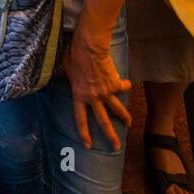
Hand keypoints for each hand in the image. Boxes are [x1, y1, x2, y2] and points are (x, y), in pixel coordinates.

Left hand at [63, 37, 131, 151]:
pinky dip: (125, 86)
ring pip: (118, 109)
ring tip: (129, 123)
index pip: (80, 119)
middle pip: (103, 121)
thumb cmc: (74, 54)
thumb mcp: (66, 68)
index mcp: (79, 95)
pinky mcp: (115, 83)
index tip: (88, 145)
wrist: (89, 46)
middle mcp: (93, 97)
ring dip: (125, 117)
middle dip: (111, 136)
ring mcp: (106, 92)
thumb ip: (68, 77)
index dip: (84, 133)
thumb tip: (63, 77)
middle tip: (117, 147)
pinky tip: (127, 84)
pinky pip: (123, 87)